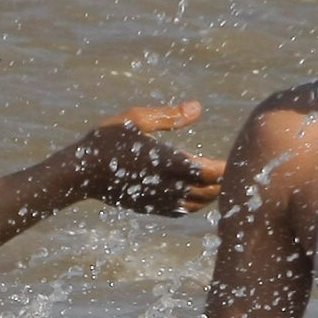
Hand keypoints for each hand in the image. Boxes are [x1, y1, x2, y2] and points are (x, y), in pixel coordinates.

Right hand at [71, 101, 225, 216]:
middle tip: (235, 170)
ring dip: (212, 194)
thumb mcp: (137, 119)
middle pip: (210, 191)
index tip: (235, 157)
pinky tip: (196, 192)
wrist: (81, 174)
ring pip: (198, 204)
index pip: (212, 172)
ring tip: (219, 181)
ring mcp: (160, 201)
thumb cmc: (108, 140)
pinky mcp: (151, 209)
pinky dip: (195, 203)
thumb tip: (198, 107)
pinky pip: (182, 210)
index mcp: (169, 162)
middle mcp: (169, 186)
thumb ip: (170, 116)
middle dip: (224, 182)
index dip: (228, 168)